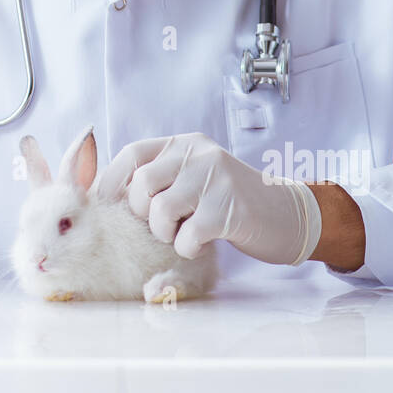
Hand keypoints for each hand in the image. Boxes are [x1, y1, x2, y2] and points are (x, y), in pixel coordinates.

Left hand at [95, 132, 322, 266]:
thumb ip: (160, 177)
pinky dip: (187, 248)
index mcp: (184, 144)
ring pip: (160, 210)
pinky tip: (201, 243)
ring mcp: (214, 178)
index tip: (107, 205)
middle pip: (141, 183)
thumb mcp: (193, 176)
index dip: (112, 180)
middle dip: (141, 213)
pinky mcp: (229, 209)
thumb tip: (105, 193)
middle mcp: (198, 154)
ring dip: (164, 232)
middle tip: (162, 225)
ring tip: (182, 233)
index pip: (132, 153)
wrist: (286, 215)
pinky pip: (186, 236)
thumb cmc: (229, 202)